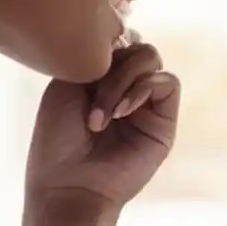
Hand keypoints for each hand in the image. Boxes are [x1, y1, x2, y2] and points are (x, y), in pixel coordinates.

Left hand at [25, 43, 179, 212]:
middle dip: (111, 65)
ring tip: (104, 115)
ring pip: (151, 58)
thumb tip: (131, 42)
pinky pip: (168, 83)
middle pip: (134, 45)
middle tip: (90, 100)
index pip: (115, 41)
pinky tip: (122, 112)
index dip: (102, 46)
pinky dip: (142, 88)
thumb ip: (97, 59)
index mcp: (101, 80)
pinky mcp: (164, 125)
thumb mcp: (66, 85)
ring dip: (122, 80)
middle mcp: (126, 91)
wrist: (69, 184)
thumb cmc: (57, 140)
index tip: (78, 71)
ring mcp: (147, 108)